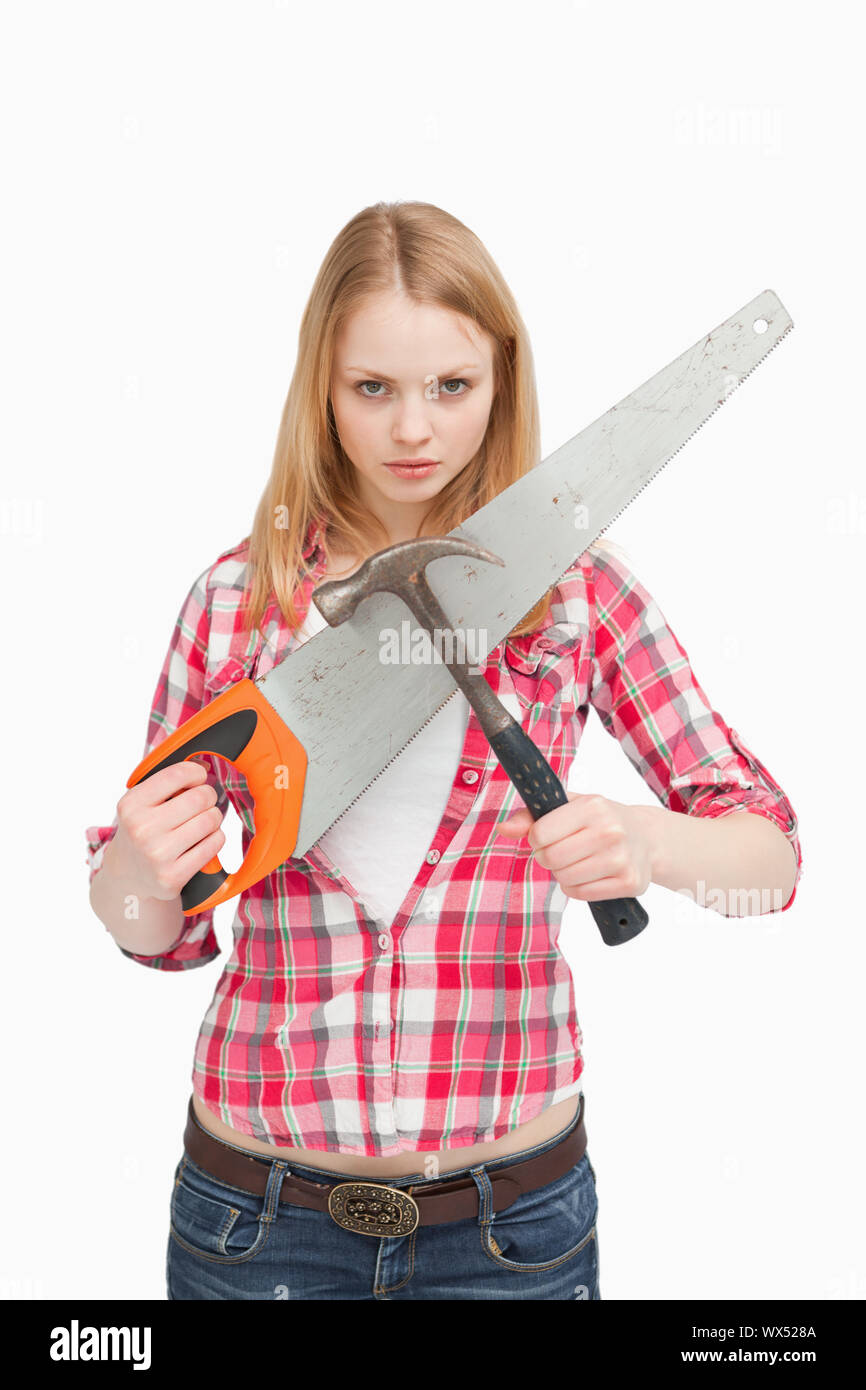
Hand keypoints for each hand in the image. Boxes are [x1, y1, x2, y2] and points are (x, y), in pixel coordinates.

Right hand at [109, 761, 225, 901]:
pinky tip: (202, 841)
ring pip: (211, 820)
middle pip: (201, 797)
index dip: (197, 773)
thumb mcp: (140, 804)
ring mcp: (158, 854)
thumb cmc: (141, 833)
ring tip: (201, 823)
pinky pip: (214, 843)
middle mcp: (142, 828)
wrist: (126, 877)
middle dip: (208, 797)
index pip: (178, 774)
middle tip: (203, 803)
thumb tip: (203, 765)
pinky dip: (215, 838)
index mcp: (132, 804)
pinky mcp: (173, 876)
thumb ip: (166, 784)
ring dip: (213, 818)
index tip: (199, 778)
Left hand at [496, 792, 654, 901]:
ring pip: (565, 879)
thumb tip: (503, 829)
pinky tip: (590, 873)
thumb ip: (532, 816)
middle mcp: (610, 831)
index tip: (545, 836)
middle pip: (551, 859)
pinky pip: (581, 894)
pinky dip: (577, 888)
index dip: (536, 839)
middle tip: (561, 851)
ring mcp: (622, 859)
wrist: (647, 837)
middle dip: (548, 858)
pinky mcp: (629, 882)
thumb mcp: (570, 806)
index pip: (540, 833)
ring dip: (563, 874)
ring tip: (578, 861)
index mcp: (593, 806)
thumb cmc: (601, 819)